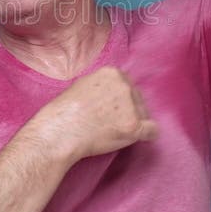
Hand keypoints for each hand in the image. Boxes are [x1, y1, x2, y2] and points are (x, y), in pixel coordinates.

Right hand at [32, 66, 157, 163]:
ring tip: (113, 132)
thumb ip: (101, 85)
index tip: (114, 108)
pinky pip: (152, 131)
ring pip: (145, 115)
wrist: (59, 132)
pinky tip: (139, 138)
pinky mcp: (133, 126)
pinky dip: (147, 135)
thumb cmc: (63, 112)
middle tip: (113, 123)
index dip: (122, 98)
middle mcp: (124, 86)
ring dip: (134, 123)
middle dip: (130, 110)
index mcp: (112, 73)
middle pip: (138, 98)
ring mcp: (130, 106)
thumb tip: (112, 91)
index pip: (127, 84)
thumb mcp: (82, 85)